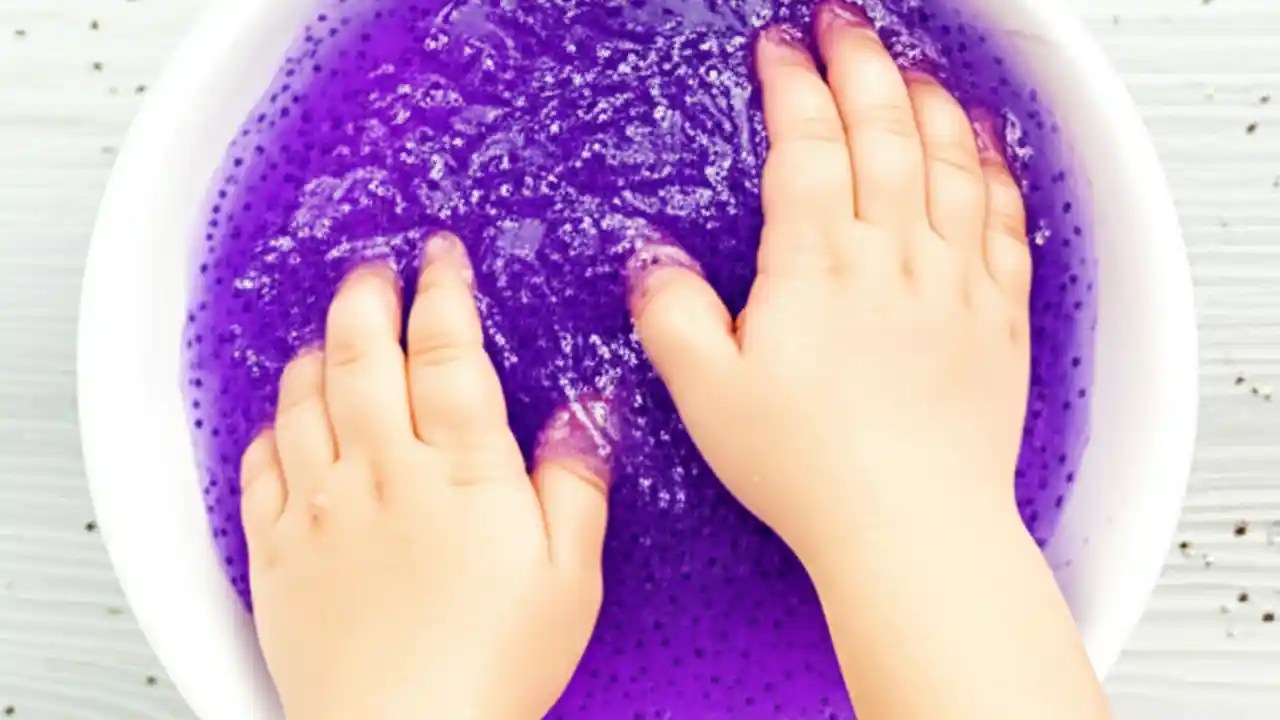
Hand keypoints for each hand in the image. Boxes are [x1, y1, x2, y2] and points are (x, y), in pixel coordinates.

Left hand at [241, 234, 609, 719]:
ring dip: (319, 350)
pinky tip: (286, 420)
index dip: (443, 291)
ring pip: (304, 397)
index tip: (441, 257)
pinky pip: (258, 464)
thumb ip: (574, 483)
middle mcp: (381, 470)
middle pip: (362, 352)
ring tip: (334, 331)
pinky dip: (271, 425)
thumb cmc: (491, 666)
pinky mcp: (274, 550)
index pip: (446, 349)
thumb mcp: (568, 576)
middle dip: (367, 296)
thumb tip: (588, 411)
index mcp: (459, 468)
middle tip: (375, 269)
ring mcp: (319, 507)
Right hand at [627, 5, 1030, 564]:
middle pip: (883, 130)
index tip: (778, 51)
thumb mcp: (709, 396)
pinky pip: (1005, 219)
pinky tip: (983, 144)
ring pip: (949, 161)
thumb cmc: (814, 471)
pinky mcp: (996, 316)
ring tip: (908, 66)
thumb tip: (652, 264)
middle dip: (860, 63)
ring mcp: (953, 282)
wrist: (911, 528)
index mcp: (817, 267)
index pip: (806, 144)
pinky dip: (994, 168)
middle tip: (843, 25)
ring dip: (927, 100)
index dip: (792, 85)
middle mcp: (892, 258)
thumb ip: (674, 318)